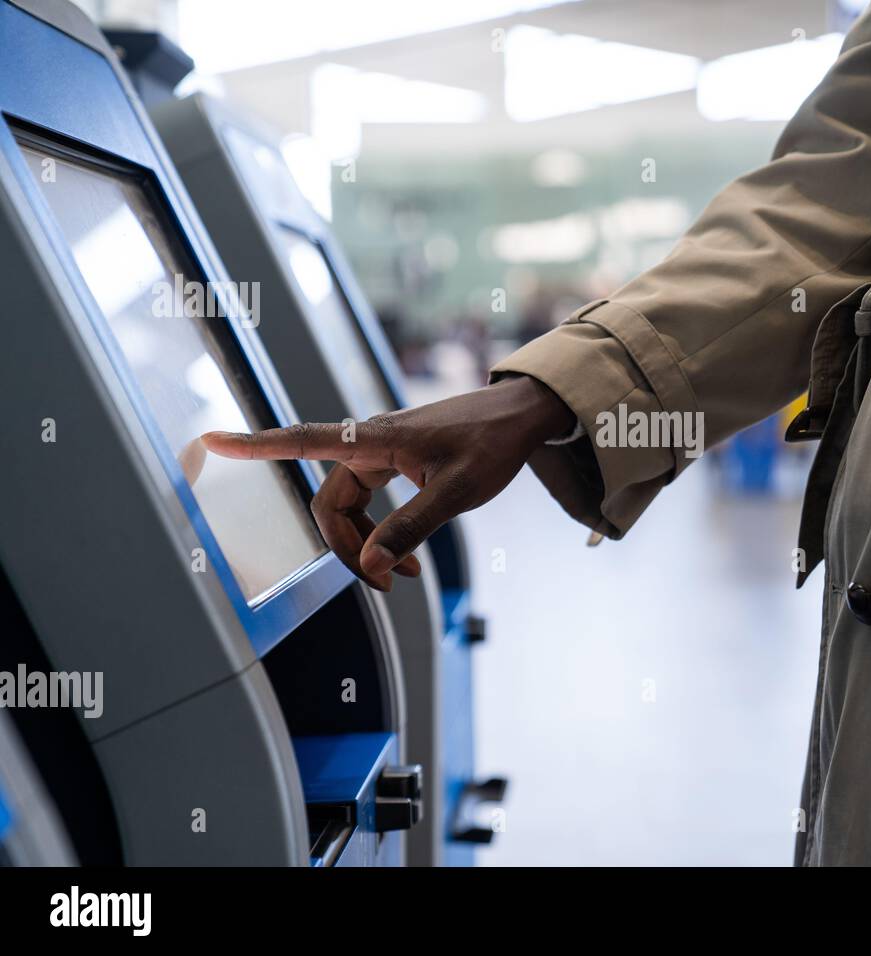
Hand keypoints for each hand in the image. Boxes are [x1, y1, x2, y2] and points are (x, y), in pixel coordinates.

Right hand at [202, 375, 574, 590]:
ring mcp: (385, 453)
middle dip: (348, 546)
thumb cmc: (492, 442)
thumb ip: (412, 528)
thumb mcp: (455, 491)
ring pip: (352, 507)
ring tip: (405, 578)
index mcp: (374, 439)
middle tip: (386, 584)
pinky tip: (410, 560)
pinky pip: (374, 502)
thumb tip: (371, 566)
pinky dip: (386, 533)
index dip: (255, 445)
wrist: (522, 417)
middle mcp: (371, 443)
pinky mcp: (400, 462)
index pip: (302, 440)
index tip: (211, 439)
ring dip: (370, 545)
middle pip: (332, 501)